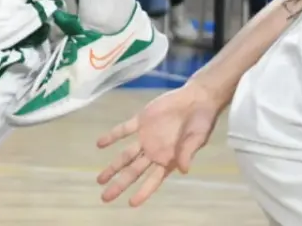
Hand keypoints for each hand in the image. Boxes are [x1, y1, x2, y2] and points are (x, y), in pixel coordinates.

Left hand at [96, 82, 224, 205]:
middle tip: (105, 197)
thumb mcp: (197, 138)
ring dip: (113, 166)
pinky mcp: (142, 120)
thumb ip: (188, 153)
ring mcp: (146, 137)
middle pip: (134, 171)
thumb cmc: (201, 122)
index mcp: (168, 160)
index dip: (143, 192)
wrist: (197, 98)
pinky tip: (100, 144)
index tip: (131, 204)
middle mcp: (154, 152)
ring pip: (126, 155)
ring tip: (100, 179)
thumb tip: (184, 170)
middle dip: (120, 184)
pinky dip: (112, 136)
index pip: (153, 180)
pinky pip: (124, 130)